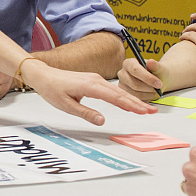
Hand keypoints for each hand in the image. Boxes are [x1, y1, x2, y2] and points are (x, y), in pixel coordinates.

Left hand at [22, 60, 154, 124]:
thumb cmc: (53, 90)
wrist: (44, 75)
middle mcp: (96, 80)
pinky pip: (112, 89)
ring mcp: (96, 79)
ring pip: (118, 90)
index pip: (115, 98)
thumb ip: (86, 113)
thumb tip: (102, 121)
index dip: (131, 105)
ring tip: (145, 108)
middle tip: (152, 111)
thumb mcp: (67, 106)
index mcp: (91, 86)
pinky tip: (129, 101)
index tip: (143, 111)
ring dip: (132, 99)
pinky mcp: (94, 80)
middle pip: (121, 93)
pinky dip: (123, 95)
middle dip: (137, 103)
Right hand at [116, 56, 170, 100]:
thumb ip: (156, 65)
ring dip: (148, 94)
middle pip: (135, 84)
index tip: (159, 84)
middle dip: (149, 88)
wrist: (157, 81)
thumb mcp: (159, 68)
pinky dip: (146, 99)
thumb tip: (151, 62)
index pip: (135, 70)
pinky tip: (149, 93)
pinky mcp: (124, 94)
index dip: (148, 78)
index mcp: (128, 63)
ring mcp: (122, 85)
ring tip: (154, 90)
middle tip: (158, 88)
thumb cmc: (157, 73)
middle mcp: (122, 74)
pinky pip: (135, 100)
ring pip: (135, 94)